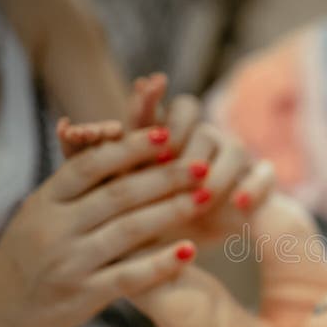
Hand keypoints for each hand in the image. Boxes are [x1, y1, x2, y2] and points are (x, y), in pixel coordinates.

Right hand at [0, 129, 209, 326]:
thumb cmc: (30, 253)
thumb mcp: (41, 212)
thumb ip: (77, 183)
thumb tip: (117, 136)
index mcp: (46, 200)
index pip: (90, 165)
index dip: (130, 147)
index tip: (166, 133)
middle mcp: (55, 228)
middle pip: (118, 195)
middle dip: (165, 177)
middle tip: (201, 166)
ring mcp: (70, 263)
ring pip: (129, 231)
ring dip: (172, 212)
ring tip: (205, 198)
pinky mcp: (83, 296)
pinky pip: (129, 276)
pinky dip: (161, 262)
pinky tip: (190, 251)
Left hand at [60, 75, 275, 245]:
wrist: (206, 241)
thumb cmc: (153, 220)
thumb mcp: (122, 200)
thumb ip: (94, 166)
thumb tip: (62, 128)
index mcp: (163, 139)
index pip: (155, 108)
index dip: (151, 97)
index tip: (146, 85)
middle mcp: (198, 138)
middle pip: (193, 115)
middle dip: (181, 137)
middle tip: (166, 162)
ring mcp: (232, 156)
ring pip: (229, 145)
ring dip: (216, 170)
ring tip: (204, 195)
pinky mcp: (259, 179)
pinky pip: (263, 174)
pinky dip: (253, 187)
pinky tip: (240, 204)